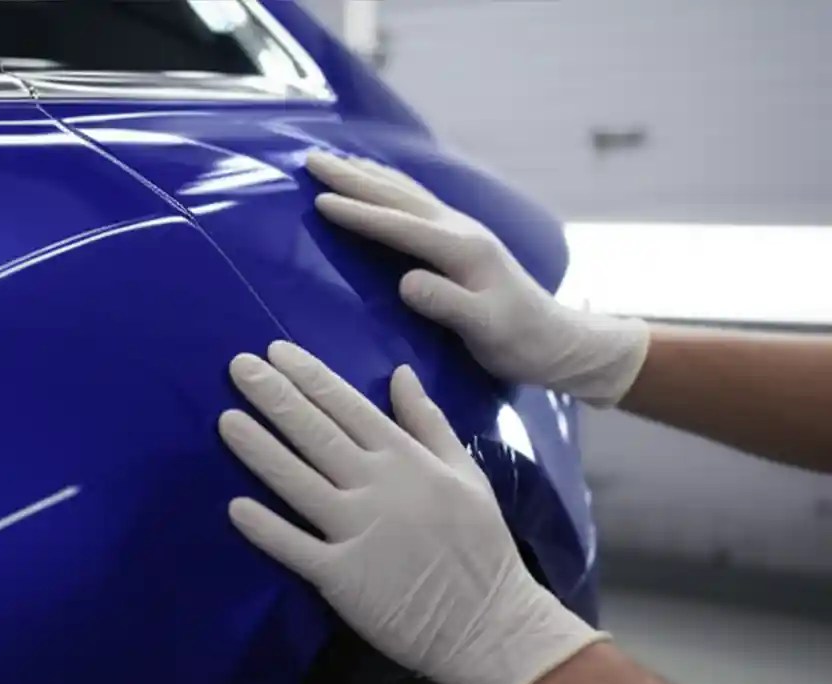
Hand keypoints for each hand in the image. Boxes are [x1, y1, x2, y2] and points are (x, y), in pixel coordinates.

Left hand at [220, 341, 606, 683]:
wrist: (492, 625)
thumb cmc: (479, 546)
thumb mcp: (466, 472)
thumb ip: (428, 422)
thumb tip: (399, 372)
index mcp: (407, 459)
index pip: (348, 407)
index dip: (309, 377)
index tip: (275, 352)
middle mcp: (378, 486)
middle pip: (315, 433)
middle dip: (274, 396)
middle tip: (237, 365)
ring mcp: (357, 531)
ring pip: (297, 481)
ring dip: (259, 449)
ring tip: (225, 419)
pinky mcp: (342, 576)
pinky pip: (295, 547)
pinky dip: (265, 528)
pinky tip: (235, 506)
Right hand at [305, 151, 648, 405]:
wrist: (557, 339)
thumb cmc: (519, 341)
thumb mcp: (486, 329)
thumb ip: (447, 304)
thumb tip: (405, 282)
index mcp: (461, 250)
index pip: (399, 226)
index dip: (358, 212)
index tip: (318, 199)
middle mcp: (459, 229)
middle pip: (397, 196)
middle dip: (351, 177)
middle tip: (309, 158)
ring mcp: (461, 229)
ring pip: (405, 192)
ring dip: (366, 174)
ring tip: (334, 160)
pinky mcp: (460, 238)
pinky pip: (415, 200)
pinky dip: (389, 184)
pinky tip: (378, 178)